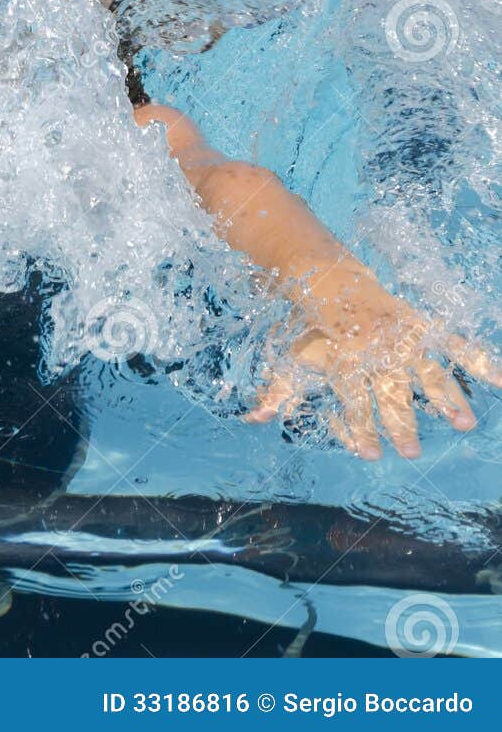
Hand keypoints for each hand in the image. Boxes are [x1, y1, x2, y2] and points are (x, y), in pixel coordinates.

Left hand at [247, 257, 501, 459]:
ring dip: (446, 397)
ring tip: (463, 424)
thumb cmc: (313, 326)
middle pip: (391, 390)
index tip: (370, 454)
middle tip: (410, 451)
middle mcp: (378, 349)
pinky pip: (455, 345)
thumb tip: (252, 419)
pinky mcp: (421, 328)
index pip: (353, 396)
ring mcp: (403, 338)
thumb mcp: (291, 355)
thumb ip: (278, 390)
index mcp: (346, 357)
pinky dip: (480, 361)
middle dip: (400, 421)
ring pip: (428, 369)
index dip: (360, 426)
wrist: (329, 276)